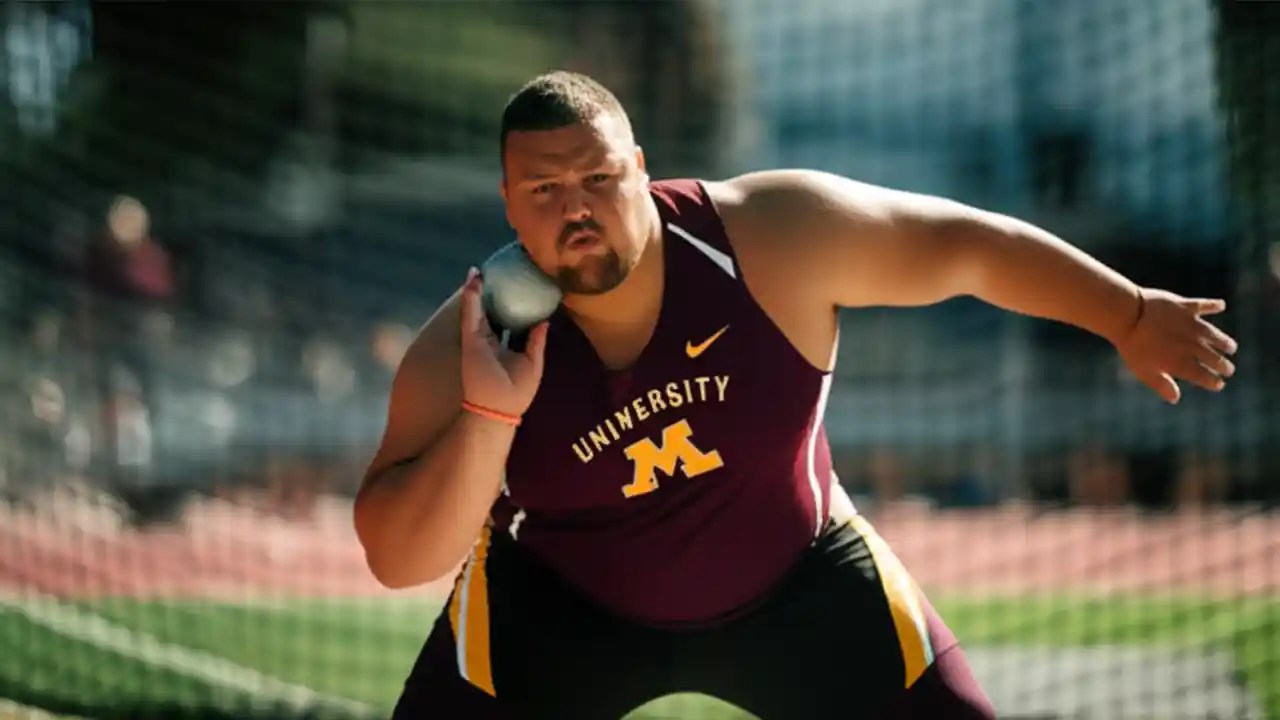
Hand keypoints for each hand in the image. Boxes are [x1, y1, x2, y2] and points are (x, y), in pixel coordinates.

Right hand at [459, 267, 548, 417]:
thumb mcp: (534, 363)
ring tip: (478, 271)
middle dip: (491, 294)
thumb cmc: (517, 392)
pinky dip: (470, 297)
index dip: (511, 305)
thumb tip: (545, 320)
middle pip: (490, 312)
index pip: (508, 321)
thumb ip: (537, 341)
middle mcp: (490, 341)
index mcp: (505, 347)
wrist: (498, 409)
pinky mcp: (471, 340)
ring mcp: (479, 339)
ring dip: (476, 290)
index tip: (518, 287)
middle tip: (495, 274)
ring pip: (477, 310)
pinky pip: (470, 314)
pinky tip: (473, 279)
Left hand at [1114, 288, 1237, 404]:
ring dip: (1224, 342)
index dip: (1213, 382)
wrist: (1128, 316)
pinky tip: (1221, 305)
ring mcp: (1191, 325)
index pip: (1204, 376)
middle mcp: (1191, 345)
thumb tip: (1175, 399)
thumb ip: (1161, 385)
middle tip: (1229, 369)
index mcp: (1181, 363)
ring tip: (1231, 347)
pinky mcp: (1186, 306)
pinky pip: (1204, 305)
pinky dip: (1214, 305)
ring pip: (1214, 335)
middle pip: (1213, 358)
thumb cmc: (1132, 347)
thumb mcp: (1144, 371)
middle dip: (1223, 365)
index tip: (1219, 384)